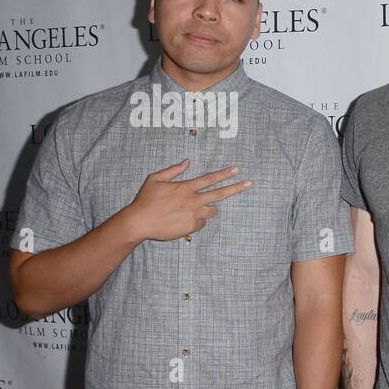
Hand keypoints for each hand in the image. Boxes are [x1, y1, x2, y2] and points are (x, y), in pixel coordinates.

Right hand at [119, 158, 251, 242]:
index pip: (209, 179)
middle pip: (220, 193)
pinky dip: (197, 220)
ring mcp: (194, 214)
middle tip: (250, 183)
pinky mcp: (191, 227)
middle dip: (237, 188)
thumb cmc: (145, 200)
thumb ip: (173, 170)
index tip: (236, 170)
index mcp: (185, 187)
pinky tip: (182, 219)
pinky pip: (202, 222)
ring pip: (212, 211)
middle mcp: (192, 200)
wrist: (139, 222)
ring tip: (192, 209)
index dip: (224, 174)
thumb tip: (187, 161)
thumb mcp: (155, 179)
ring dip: (209, 208)